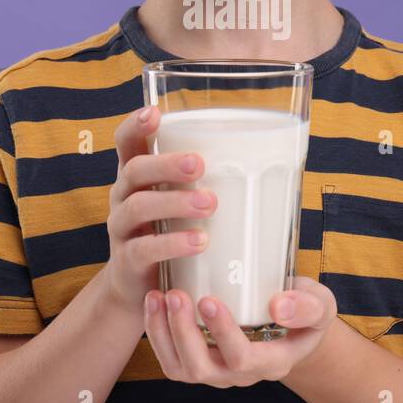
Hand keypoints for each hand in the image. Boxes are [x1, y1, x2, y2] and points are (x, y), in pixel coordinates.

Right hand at [100, 105, 217, 314]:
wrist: (142, 290)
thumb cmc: (173, 232)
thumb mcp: (182, 201)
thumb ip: (210, 181)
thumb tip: (280, 159)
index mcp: (138, 176)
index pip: (126, 142)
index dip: (136, 125)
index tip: (155, 113)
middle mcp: (124, 197)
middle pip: (134, 170)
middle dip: (167, 164)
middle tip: (200, 164)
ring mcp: (122, 229)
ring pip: (138, 207)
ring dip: (175, 202)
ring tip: (209, 203)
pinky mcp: (127, 262)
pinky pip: (144, 249)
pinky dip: (172, 244)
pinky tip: (199, 242)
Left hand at [144, 276, 337, 385]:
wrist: (291, 324)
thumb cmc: (305, 310)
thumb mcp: (321, 304)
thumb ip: (309, 306)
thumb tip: (279, 307)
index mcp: (273, 362)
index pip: (242, 358)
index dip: (222, 332)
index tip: (208, 299)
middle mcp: (241, 375)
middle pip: (203, 368)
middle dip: (184, 332)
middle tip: (175, 294)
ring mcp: (217, 372)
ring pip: (181, 368)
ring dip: (163, 334)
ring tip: (157, 297)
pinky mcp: (198, 363)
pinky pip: (170, 359)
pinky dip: (157, 333)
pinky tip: (154, 302)